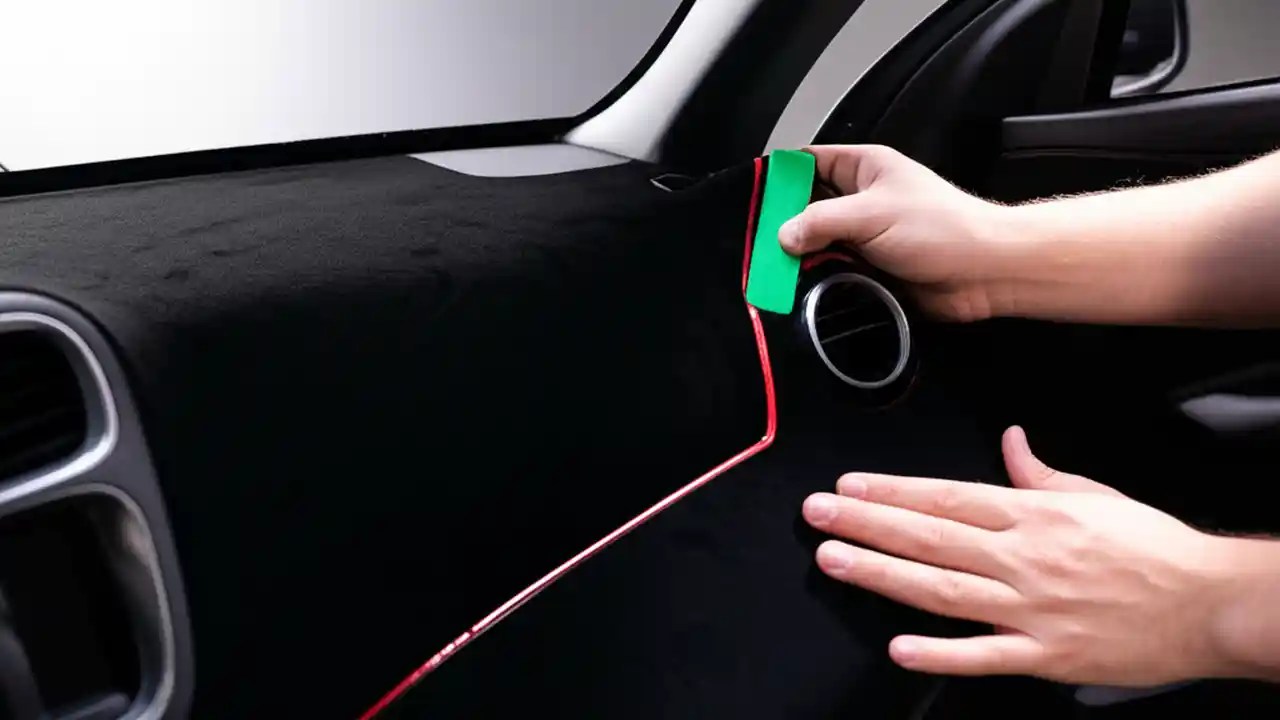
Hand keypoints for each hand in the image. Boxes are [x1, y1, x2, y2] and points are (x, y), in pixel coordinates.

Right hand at [779, 145, 1012, 321]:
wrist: (985, 273)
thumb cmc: (942, 229)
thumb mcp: (872, 213)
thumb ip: (821, 220)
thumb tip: (783, 234)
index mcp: (864, 168)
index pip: (809, 161)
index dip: (780, 175)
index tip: (753, 197)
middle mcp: (861, 199)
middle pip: (806, 205)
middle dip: (783, 222)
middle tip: (758, 241)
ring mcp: (864, 234)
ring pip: (816, 241)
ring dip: (800, 255)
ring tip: (774, 268)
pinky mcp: (869, 268)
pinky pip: (832, 270)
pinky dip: (817, 278)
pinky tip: (800, 287)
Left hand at [800, 426, 1243, 685]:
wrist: (1209, 602)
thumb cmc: (1154, 548)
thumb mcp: (1094, 496)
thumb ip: (1039, 474)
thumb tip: (1010, 441)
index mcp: (1033, 515)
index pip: (946, 496)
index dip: (891, 491)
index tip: (848, 485)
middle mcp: (1024, 558)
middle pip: (931, 536)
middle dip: (867, 523)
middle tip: (818, 514)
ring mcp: (1032, 609)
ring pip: (943, 589)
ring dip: (882, 574)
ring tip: (834, 560)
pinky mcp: (1047, 655)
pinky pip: (985, 655)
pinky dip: (942, 653)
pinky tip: (898, 647)